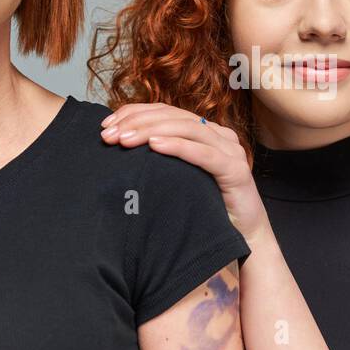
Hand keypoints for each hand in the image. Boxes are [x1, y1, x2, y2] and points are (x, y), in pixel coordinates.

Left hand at [100, 103, 271, 247]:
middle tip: (108, 134)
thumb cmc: (207, 210)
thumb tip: (119, 148)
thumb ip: (161, 161)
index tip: (106, 125)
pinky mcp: (236, 170)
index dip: (134, 113)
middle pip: (173, 116)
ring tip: (124, 140)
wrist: (243, 238)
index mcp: (205, 132)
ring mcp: (230, 150)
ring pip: (187, 128)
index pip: (165, 111)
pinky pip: (204, 154)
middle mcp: (219, 135)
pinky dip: (178, 146)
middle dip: (136, 122)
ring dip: (151, 131)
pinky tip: (155, 146)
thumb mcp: (178, 179)